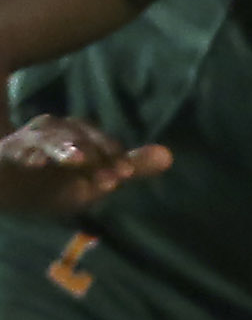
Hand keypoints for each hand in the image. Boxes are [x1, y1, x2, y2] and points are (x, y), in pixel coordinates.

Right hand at [0, 114, 170, 220]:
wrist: (9, 189)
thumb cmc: (56, 181)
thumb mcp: (96, 178)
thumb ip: (129, 167)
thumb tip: (168, 155)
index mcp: (78, 134)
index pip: (101, 141)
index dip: (113, 155)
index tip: (125, 174)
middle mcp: (55, 130)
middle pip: (77, 135)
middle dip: (94, 154)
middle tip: (110, 177)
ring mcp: (30, 139)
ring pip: (50, 139)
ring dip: (67, 150)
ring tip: (78, 162)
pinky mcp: (10, 152)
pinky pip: (20, 151)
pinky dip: (29, 154)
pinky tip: (38, 163)